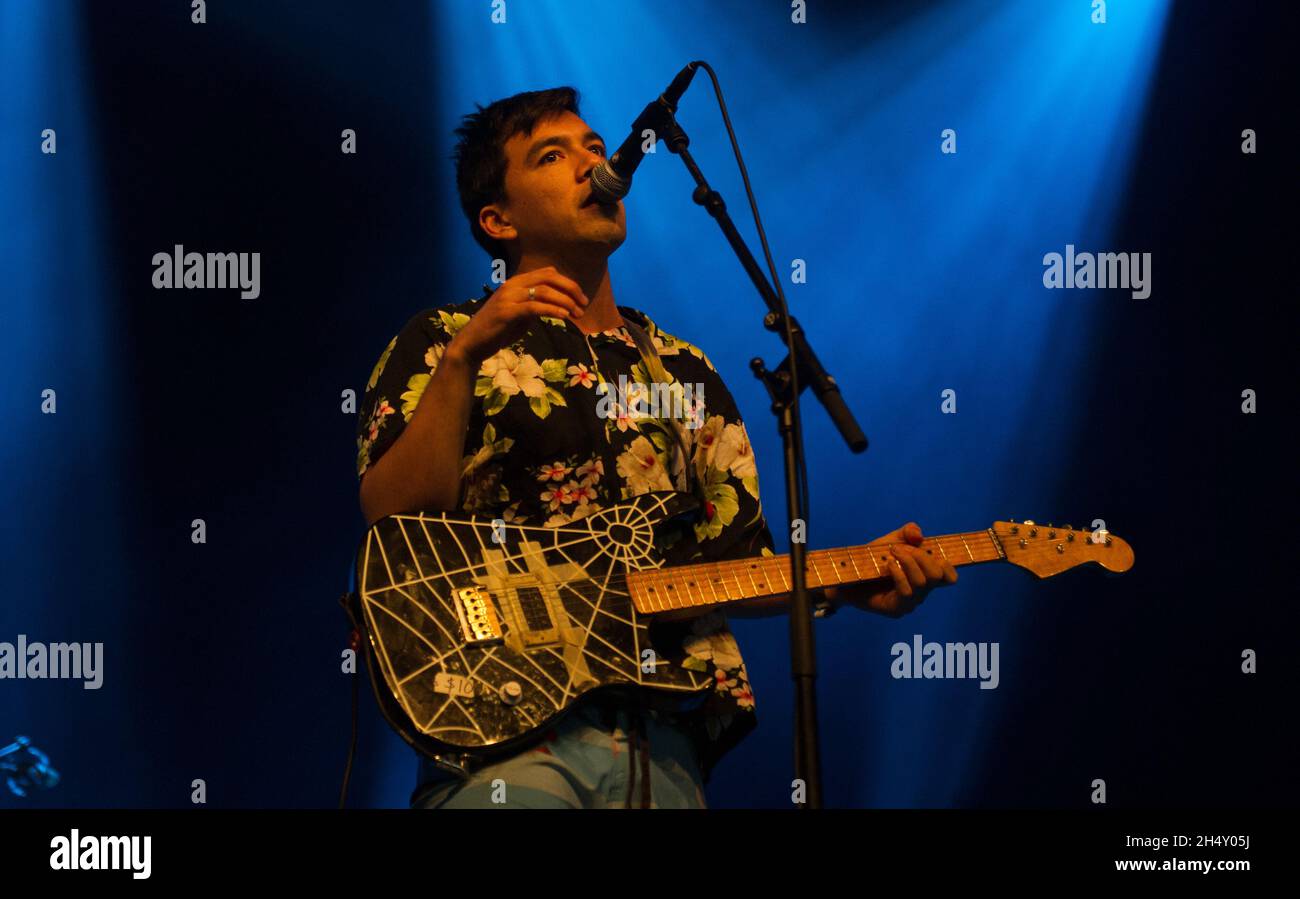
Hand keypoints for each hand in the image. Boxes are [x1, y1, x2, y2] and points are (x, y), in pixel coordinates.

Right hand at [448, 266, 589, 366]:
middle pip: (549, 277)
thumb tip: (556, 305)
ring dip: (566, 302)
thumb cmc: (497, 330)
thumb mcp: (520, 314)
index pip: (547, 273)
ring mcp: (508, 297)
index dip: (568, 283)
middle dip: (571, 289)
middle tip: (584, 304)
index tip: (580, 298)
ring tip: (578, 314)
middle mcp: (512, 285)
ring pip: (544, 291)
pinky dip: (553, 310)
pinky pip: (535, 307)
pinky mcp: (506, 312)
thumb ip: (535, 306)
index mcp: (516, 282)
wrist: (472, 344)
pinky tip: (564, 317)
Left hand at [822, 522, 956, 617]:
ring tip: (891, 554)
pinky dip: (899, 573)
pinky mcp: (895, 609)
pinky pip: (906, 592)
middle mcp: (921, 592)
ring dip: (908, 561)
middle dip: (921, 556)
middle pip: (938, 575)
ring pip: (923, 582)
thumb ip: (907, 533)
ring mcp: (909, 603)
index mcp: (924, 577)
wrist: (845, 577)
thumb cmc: (871, 561)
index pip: (950, 578)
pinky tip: (887, 565)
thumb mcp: (891, 540)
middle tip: (899, 549)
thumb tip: (918, 535)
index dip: (948, 565)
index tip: (928, 550)